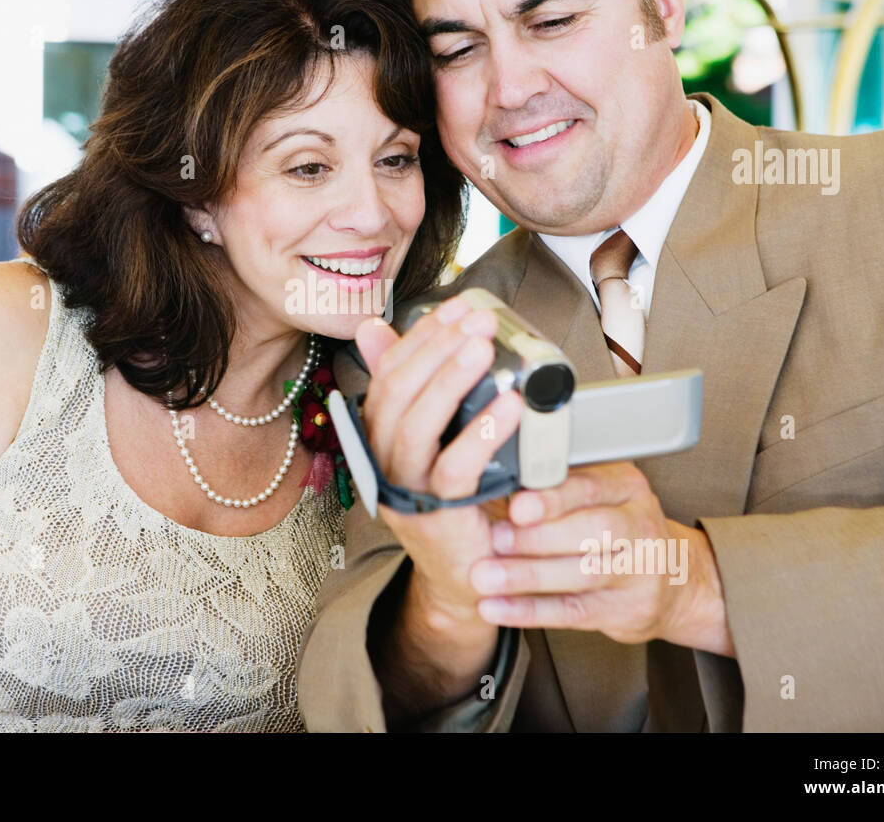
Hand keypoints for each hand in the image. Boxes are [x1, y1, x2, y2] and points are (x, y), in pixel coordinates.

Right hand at [354, 297, 524, 624]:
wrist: (466, 573)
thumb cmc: (455, 499)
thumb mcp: (435, 433)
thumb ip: (416, 384)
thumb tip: (376, 328)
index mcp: (378, 434)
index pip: (390, 373)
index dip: (422, 337)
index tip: (459, 308)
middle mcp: (380, 459)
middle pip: (398, 393)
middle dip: (438, 350)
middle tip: (476, 323)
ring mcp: (403, 490)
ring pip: (415, 427)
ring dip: (451, 382)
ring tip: (484, 351)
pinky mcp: (434, 516)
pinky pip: (453, 469)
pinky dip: (479, 434)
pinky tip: (507, 408)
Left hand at [470, 462, 734, 655]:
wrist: (673, 582)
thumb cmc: (618, 527)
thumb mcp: (601, 495)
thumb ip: (560, 486)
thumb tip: (502, 477)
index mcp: (628, 487)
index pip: (590, 487)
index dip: (552, 498)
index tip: (517, 505)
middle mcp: (641, 527)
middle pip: (591, 531)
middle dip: (538, 537)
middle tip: (495, 539)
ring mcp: (638, 573)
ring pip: (581, 573)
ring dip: (528, 575)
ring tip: (486, 575)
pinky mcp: (624, 611)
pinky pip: (571, 612)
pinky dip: (529, 610)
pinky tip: (496, 607)